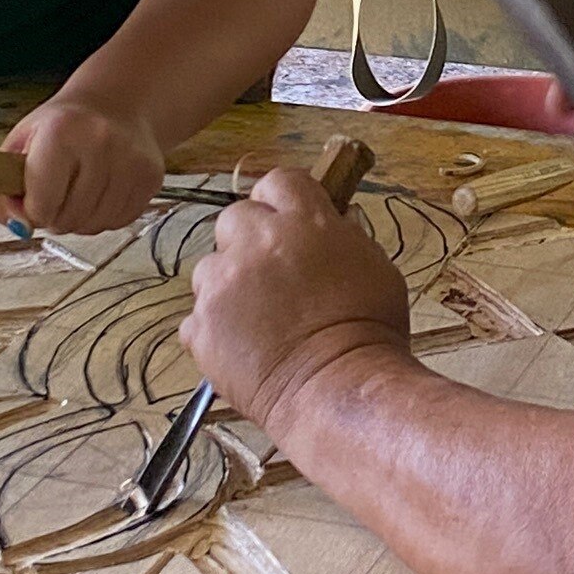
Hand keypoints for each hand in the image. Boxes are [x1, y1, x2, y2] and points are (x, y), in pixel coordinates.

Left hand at [1, 91, 165, 235]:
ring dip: (78, 219)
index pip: (40, 204)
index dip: (30, 209)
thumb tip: (17, 226)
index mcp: (61, 131)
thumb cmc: (62, 126)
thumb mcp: (20, 145)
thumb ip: (2, 187)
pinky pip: (118, 223)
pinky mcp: (151, 178)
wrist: (116, 104)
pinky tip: (100, 191)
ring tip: (77, 191)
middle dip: (53, 216)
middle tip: (54, 193)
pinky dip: (103, 216)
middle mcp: (101, 143)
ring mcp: (131, 162)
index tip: (30, 197)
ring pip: (93, 226)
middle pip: (67, 219)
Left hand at [181, 163, 410, 435]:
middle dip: (250, 241)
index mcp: (304, 221)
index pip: (279, 181)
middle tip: (274, 277)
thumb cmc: (370, 333)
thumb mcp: (375, 266)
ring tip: (259, 320)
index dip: (283, 202)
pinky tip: (245, 348)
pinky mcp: (200, 327)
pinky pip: (198, 317)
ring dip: (229, 286)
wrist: (338, 391)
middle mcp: (255, 243)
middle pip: (235, 219)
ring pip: (210, 269)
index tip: (290, 224)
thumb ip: (343, 237)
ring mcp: (221, 285)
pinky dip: (215, 330)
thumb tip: (331, 225)